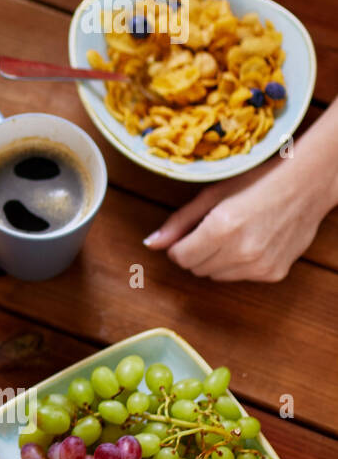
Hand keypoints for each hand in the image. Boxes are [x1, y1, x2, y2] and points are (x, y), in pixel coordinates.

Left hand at [144, 151, 337, 281]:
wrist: (307, 184)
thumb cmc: (257, 181)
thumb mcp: (212, 195)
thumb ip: (179, 222)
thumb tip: (151, 243)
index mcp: (222, 228)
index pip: (180, 257)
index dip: (179, 245)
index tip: (187, 234)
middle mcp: (241, 251)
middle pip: (196, 268)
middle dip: (195, 252)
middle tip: (211, 231)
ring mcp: (260, 266)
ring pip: (216, 276)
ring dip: (216, 260)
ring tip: (233, 234)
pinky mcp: (274, 274)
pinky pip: (240, 277)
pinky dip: (238, 265)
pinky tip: (251, 242)